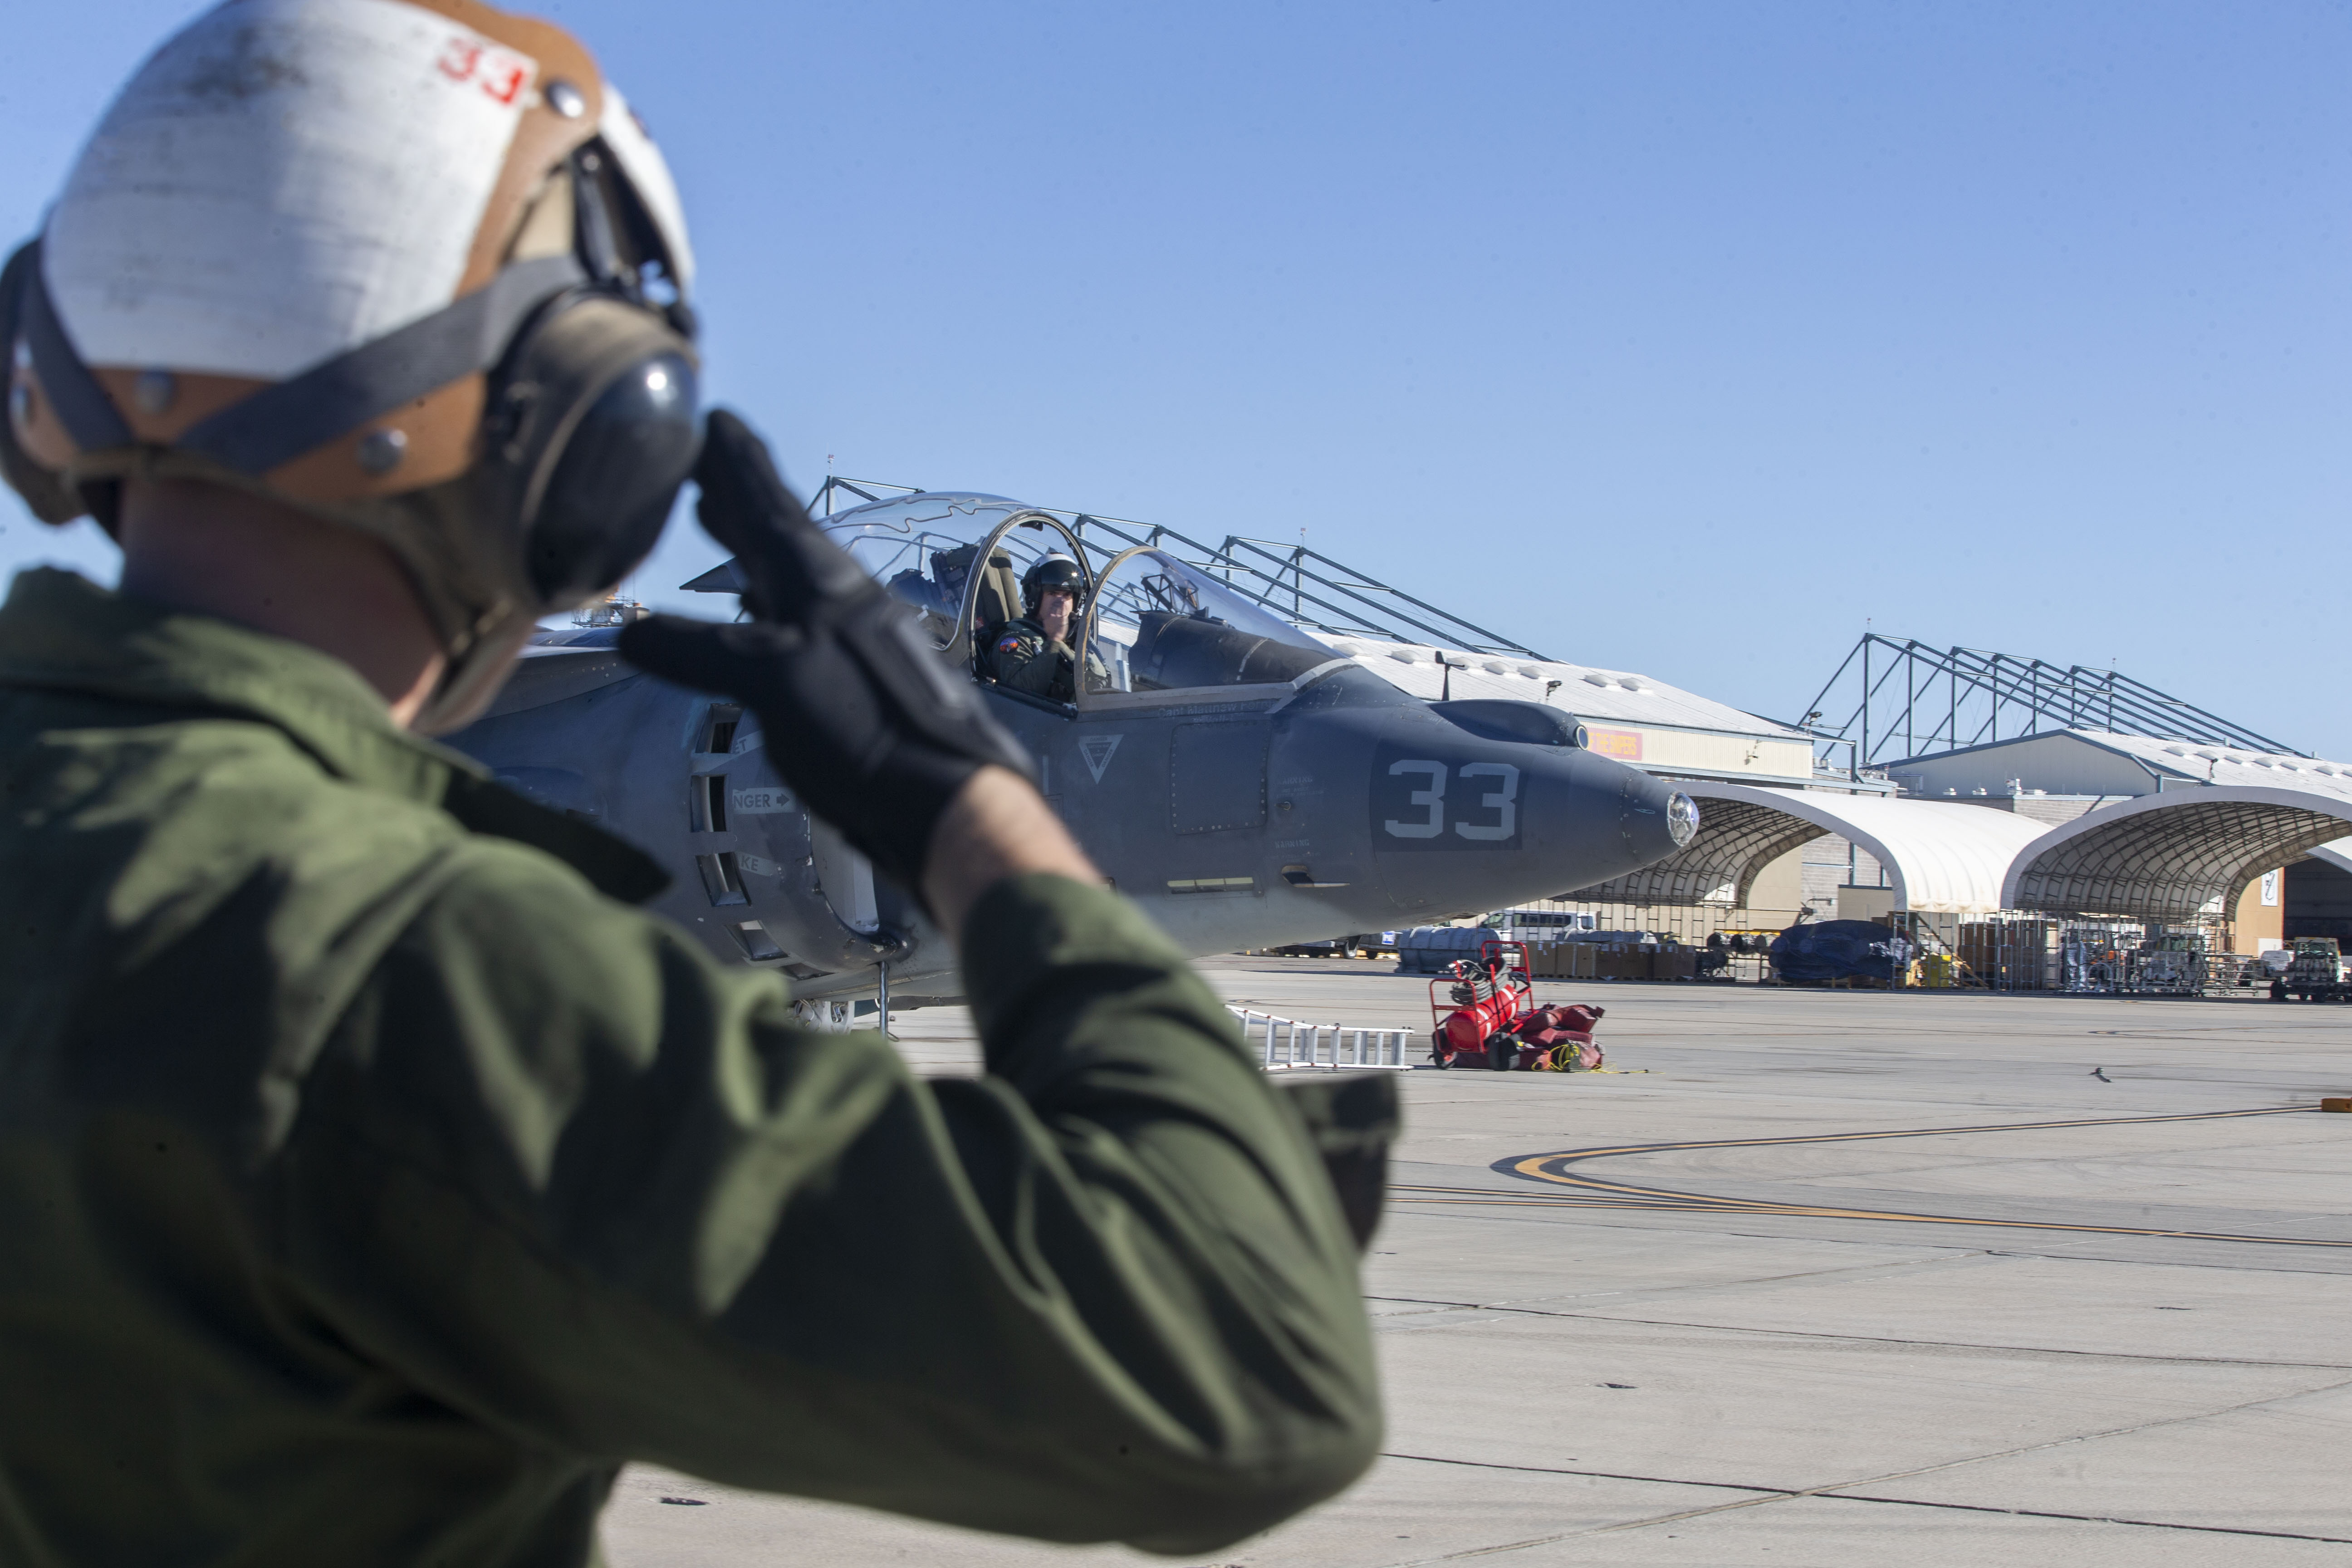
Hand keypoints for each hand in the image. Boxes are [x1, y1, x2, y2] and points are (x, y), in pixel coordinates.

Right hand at [622, 410, 1037, 906]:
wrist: (941, 800)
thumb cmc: (868, 732)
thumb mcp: (775, 684)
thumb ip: (703, 654)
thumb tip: (631, 635)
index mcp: (821, 584)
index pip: (770, 506)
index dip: (737, 465)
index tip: (712, 417)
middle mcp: (836, 601)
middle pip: (776, 532)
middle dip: (736, 495)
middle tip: (702, 457)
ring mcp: (844, 640)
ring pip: (784, 574)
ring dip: (749, 543)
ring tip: (713, 515)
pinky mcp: (846, 682)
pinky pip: (792, 620)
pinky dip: (762, 600)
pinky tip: (752, 607)